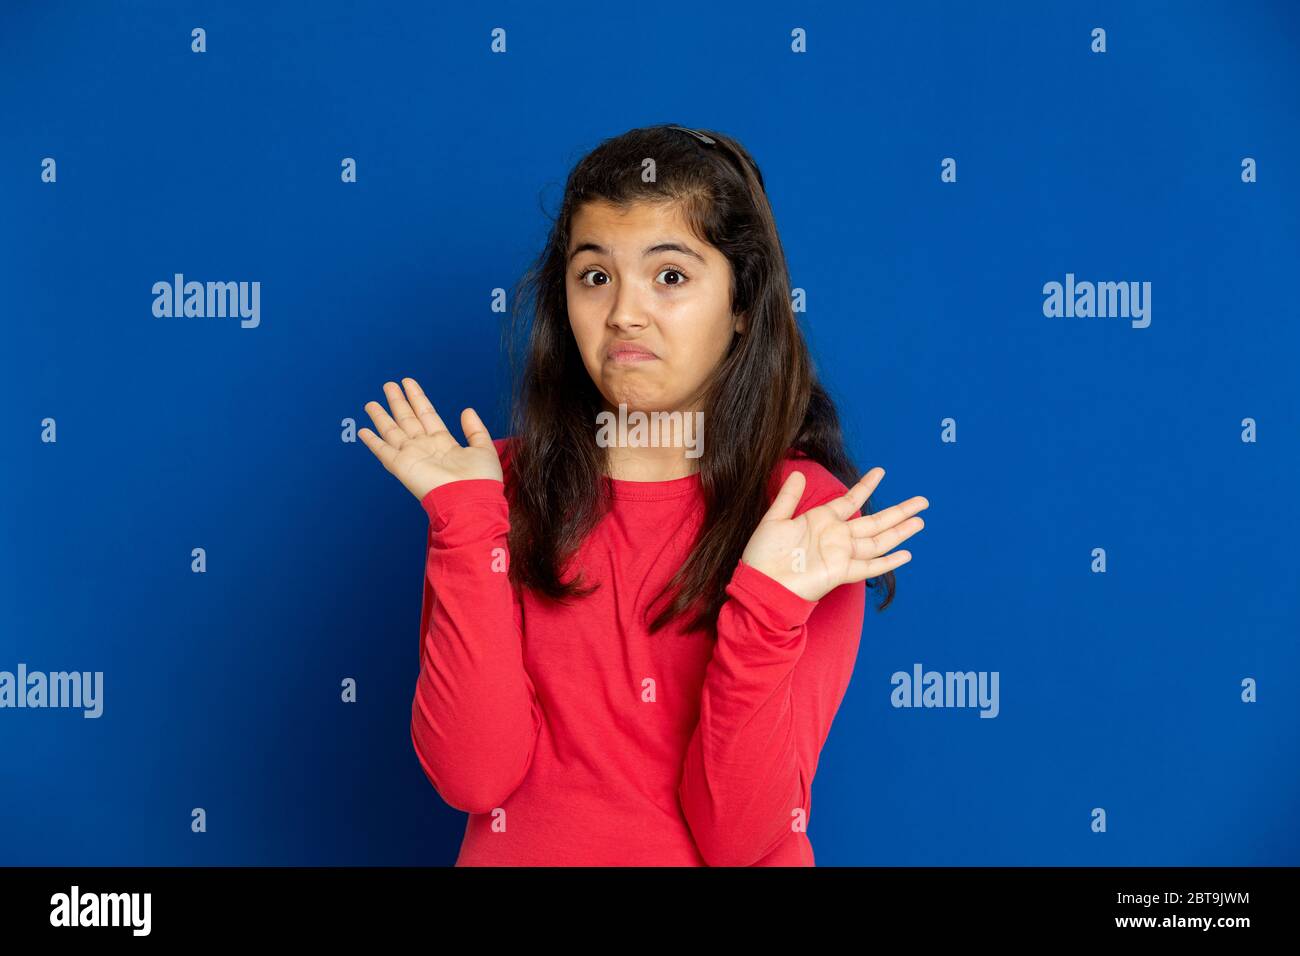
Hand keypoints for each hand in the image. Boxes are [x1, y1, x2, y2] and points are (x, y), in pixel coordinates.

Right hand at [358, 377, 502, 501]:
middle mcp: (425, 447)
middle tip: (388, 385)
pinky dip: (373, 442)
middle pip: (407, 419)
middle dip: (398, 402)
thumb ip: (475, 429)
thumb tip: (467, 410)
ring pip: (393, 431)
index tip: (408, 383)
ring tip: (371, 403)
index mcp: (444, 443)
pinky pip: (383, 451)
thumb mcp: (483, 448)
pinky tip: (363, 430)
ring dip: (381, 417)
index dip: (417, 398)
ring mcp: (412, 456)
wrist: (470, 500)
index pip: (427, 415)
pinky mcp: (401, 467)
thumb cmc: (480, 480)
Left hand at [740, 468, 927, 602]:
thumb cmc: (764, 555)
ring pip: (877, 541)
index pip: (851, 500)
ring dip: (899, 531)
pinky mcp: (840, 572)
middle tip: (922, 501)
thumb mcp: (775, 519)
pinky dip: (887, 562)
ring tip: (920, 521)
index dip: (866, 486)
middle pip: (874, 521)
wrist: (761, 583)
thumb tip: (800, 473)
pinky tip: (906, 554)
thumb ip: (788, 497)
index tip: (881, 471)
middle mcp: (836, 537)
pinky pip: (868, 567)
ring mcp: (841, 554)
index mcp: (821, 520)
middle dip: (898, 511)